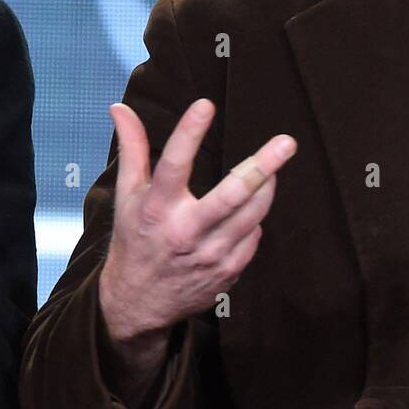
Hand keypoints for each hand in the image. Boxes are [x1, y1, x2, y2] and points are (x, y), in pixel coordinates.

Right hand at [99, 98, 296, 346]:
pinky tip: (245, 212)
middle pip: (232, 196)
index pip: (174, 165)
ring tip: (272, 169)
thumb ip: (132, 150)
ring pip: (252, 214)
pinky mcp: (229, 270)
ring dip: (266, 187)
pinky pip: (254, 236)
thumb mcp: (127, 196)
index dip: (189, 133)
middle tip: (287, 143)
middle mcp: (185, 232)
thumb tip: (120, 108)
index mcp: (157, 209)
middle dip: (263, 167)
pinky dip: (253, 219)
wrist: (138, 304)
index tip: (205, 105)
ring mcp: (210, 254)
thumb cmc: (135, 240)